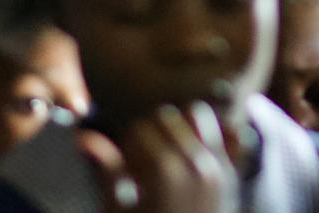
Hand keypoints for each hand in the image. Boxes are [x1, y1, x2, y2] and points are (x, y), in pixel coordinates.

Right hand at [79, 102, 238, 212]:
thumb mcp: (119, 212)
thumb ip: (107, 173)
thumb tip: (84, 137)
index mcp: (164, 171)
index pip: (138, 129)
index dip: (125, 148)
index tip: (125, 170)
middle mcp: (195, 162)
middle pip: (166, 116)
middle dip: (149, 132)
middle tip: (142, 163)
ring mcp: (218, 166)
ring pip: (198, 115)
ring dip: (180, 126)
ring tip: (167, 152)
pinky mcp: (232, 174)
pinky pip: (233, 134)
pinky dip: (216, 133)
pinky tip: (197, 151)